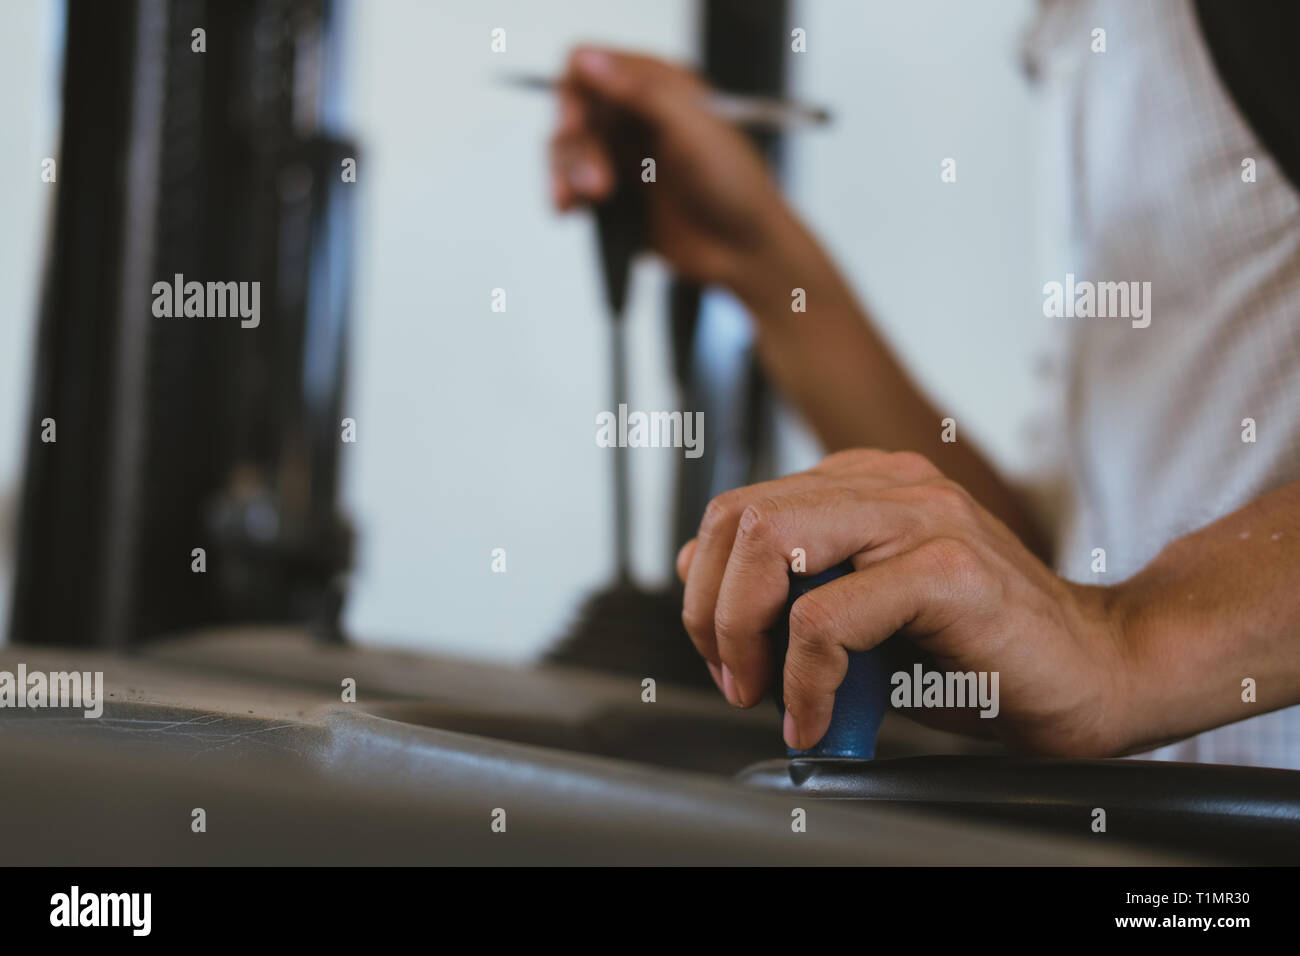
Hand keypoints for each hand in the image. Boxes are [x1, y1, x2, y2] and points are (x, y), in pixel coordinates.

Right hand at [549, 46, 794, 290]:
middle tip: (599, 182)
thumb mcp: (695, 129)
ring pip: (567, 150)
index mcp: (657, 88)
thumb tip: (592, 61)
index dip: (575, 92)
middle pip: (572, 113)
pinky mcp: (615, 197)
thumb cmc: (737, 187)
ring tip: (595, 199)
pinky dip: (564, 197)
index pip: (592, 66)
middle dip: (577, 146)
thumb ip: (643, 92)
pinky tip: (571, 210)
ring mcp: (623, 158)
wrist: (746, 252)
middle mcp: (635, 118)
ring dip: (568, 173)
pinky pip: (571, 188)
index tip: (577, 123)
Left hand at [676, 449, 1134, 756]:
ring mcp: (922, 516)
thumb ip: (795, 591)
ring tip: (768, 695)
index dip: (709, 586)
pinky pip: (825, 618)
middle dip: (712, 609)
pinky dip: (804, 680)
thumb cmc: (981, 653)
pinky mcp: (947, 567)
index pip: (741, 508)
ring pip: (771, 547)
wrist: (1096, 673)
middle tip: (734, 678)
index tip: (724, 656)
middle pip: (741, 516)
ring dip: (745, 634)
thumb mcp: (863, 617)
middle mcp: (891, 483)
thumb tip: (705, 582)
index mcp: (866, 484)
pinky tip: (818, 718)